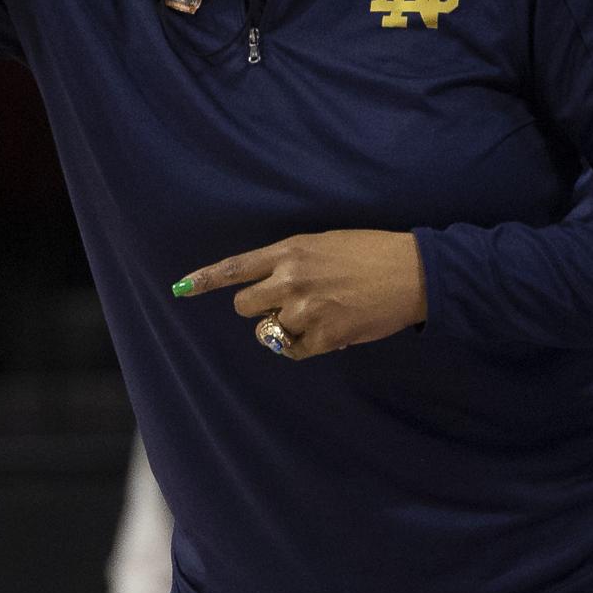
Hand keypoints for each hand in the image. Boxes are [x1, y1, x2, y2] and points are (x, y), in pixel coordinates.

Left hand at [173, 229, 426, 359]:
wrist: (413, 273)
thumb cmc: (371, 252)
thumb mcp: (324, 242)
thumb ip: (291, 260)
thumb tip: (269, 286)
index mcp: (289, 251)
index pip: (235, 267)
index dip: (204, 280)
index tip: (180, 289)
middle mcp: (291, 279)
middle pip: (244, 306)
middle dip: (259, 307)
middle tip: (286, 303)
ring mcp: (306, 310)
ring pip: (267, 331)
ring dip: (284, 327)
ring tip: (315, 315)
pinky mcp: (324, 336)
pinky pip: (292, 350)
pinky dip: (304, 345)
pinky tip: (327, 331)